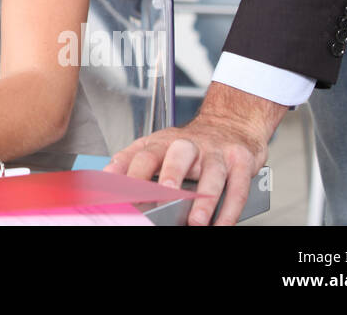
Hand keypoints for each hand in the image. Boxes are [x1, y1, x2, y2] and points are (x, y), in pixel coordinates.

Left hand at [103, 82, 285, 224]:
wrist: (231, 123)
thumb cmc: (190, 144)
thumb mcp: (158, 146)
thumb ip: (132, 160)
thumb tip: (105, 179)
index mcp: (164, 142)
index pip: (143, 154)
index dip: (130, 171)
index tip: (119, 191)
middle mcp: (188, 144)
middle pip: (177, 154)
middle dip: (170, 173)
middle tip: (164, 194)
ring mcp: (216, 152)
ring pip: (212, 172)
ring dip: (204, 199)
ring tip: (195, 220)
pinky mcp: (240, 160)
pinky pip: (237, 185)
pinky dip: (230, 208)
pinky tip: (222, 223)